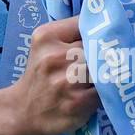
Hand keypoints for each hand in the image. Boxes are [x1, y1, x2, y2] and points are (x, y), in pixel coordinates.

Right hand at [11, 15, 99, 134]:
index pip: (87, 24)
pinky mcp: (77, 103)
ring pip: (104, 68)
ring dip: (108, 72)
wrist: (22, 111)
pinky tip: (100, 92)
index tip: (107, 36)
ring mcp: (67, 82)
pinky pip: (105, 90)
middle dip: (106, 53)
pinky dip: (106, 91)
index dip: (100, 31)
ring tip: (106, 75)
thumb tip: (108, 24)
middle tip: (112, 58)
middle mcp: (55, 57)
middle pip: (98, 47)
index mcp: (47, 37)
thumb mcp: (45, 45)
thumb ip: (72, 31)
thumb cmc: (41, 73)